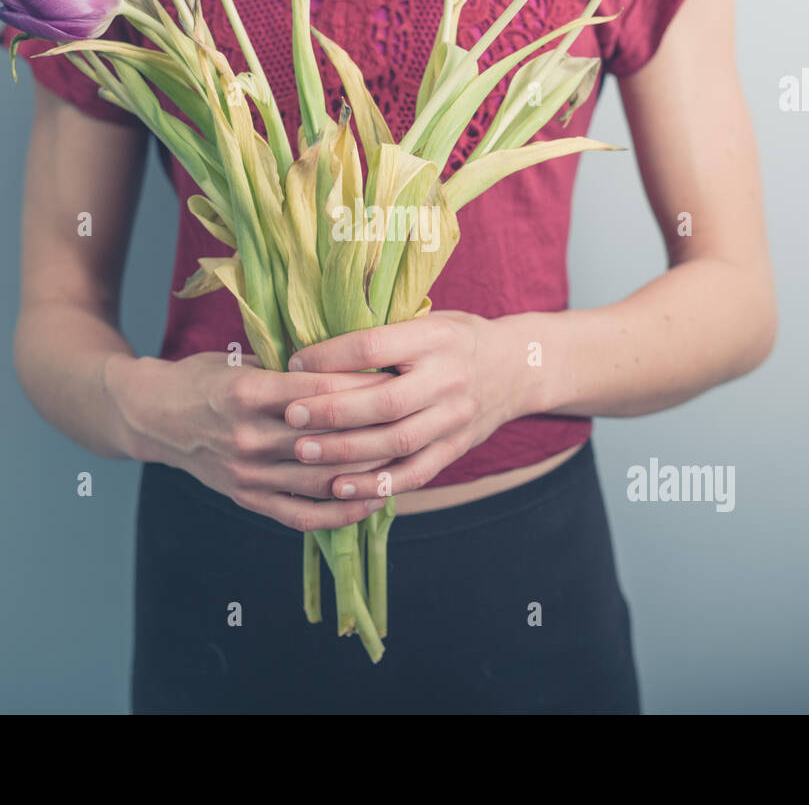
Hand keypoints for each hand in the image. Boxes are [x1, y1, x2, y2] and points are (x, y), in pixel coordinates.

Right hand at [104, 351, 397, 530]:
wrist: (153, 417)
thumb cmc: (204, 378)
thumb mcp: (241, 360)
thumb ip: (292, 368)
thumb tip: (353, 361)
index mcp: (248, 393)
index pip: (321, 392)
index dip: (365, 387)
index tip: (399, 377)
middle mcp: (248, 437)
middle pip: (328, 438)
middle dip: (375, 429)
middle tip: (415, 417)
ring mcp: (247, 473)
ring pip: (322, 479)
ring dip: (368, 473)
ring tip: (406, 459)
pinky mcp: (247, 498)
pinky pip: (302, 514)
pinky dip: (342, 512)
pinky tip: (373, 500)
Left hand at [283, 311, 531, 498]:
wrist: (518, 367)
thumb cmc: (455, 338)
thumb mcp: (427, 318)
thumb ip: (382, 331)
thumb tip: (314, 342)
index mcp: (436, 337)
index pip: (374, 348)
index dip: (329, 357)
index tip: (293, 363)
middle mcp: (449, 378)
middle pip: (384, 401)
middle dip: (331, 411)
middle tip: (290, 415)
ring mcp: (456, 418)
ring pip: (396, 442)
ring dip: (345, 451)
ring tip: (302, 452)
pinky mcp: (457, 448)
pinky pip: (414, 473)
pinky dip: (376, 484)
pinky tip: (339, 488)